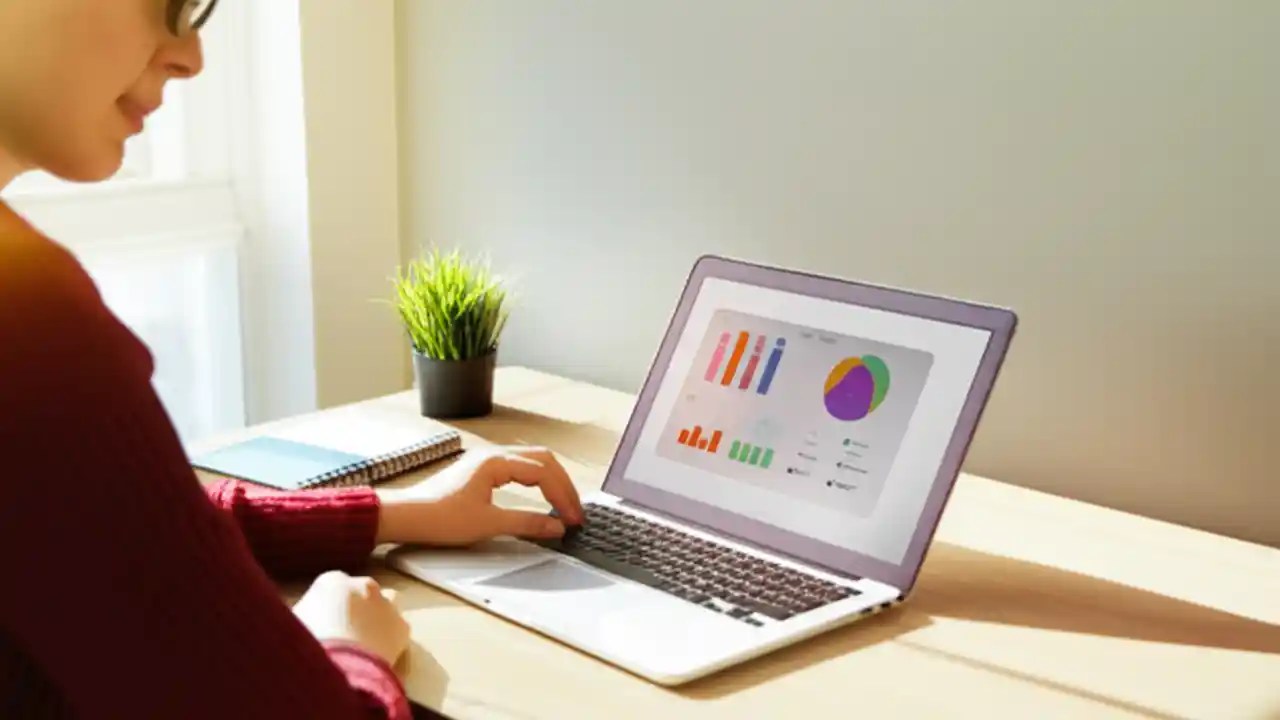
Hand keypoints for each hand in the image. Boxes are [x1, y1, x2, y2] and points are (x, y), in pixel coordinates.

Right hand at [293, 570, 409, 667]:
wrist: (339, 666)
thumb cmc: (307, 643)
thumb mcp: (292, 623)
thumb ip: (302, 615)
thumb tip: (305, 619)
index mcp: (331, 581)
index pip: (330, 587)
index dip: (325, 607)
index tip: (320, 623)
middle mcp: (363, 585)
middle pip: (359, 593)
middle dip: (353, 608)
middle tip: (343, 633)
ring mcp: (386, 604)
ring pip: (384, 605)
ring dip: (376, 617)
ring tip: (364, 641)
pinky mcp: (402, 627)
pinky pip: (396, 629)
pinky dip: (390, 638)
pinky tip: (378, 653)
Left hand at [375, 446, 583, 545]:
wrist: (406, 517)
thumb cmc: (439, 517)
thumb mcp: (487, 524)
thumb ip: (526, 523)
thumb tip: (556, 527)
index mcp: (496, 462)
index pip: (543, 473)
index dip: (563, 497)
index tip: (573, 519)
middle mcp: (494, 455)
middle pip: (543, 461)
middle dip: (564, 485)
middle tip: (575, 512)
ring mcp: (488, 462)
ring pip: (533, 463)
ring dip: (552, 482)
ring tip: (564, 505)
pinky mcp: (482, 472)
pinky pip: (520, 469)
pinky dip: (537, 482)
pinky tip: (541, 498)